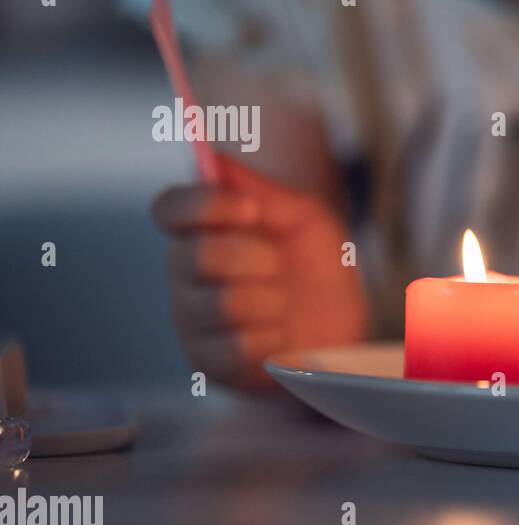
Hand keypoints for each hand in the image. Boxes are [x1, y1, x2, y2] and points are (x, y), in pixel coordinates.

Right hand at [151, 155, 369, 388]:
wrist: (343, 333)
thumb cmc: (317, 271)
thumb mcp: (306, 221)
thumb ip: (264, 192)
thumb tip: (215, 161)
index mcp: (201, 231)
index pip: (170, 208)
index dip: (204, 205)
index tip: (250, 209)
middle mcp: (184, 274)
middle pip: (200, 255)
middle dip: (258, 257)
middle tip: (279, 266)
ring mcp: (190, 320)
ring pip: (226, 303)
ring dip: (272, 301)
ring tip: (282, 306)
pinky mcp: (206, 363)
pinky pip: (238, 346)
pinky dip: (274, 338)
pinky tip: (280, 337)